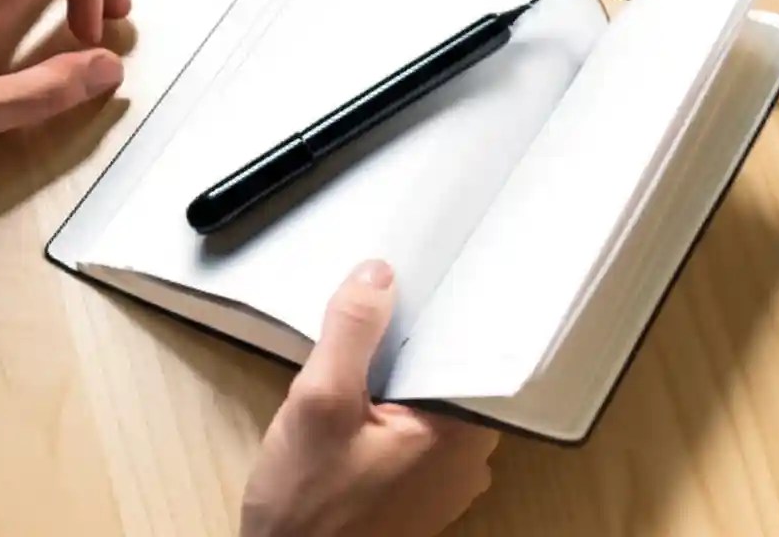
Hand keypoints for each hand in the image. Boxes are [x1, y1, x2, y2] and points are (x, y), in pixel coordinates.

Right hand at [241, 261, 500, 536]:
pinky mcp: (417, 485)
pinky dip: (386, 401)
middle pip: (445, 367)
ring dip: (392, 370)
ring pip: (425, 393)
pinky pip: (412, 422)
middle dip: (407, 337)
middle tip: (370, 306)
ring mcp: (445, 475)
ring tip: (357, 345)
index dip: (439, 304)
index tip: (415, 272)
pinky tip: (353, 395)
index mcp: (463, 432)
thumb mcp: (319, 402)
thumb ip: (351, 332)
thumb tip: (378, 273)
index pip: (469, 344)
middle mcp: (469, 455)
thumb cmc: (308, 505)